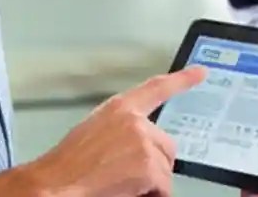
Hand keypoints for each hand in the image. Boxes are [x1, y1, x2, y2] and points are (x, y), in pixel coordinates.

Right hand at [23, 65, 205, 196]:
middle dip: (153, 164)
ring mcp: (144, 142)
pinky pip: (163, 188)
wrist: (57, 185)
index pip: (156, 88)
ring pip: (165, 169)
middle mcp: (135, 121)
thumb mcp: (94, 134)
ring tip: (120, 185)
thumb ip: (122, 131)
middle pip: (166, 145)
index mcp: (119, 109)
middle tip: (126, 177)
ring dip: (149, 183)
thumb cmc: (68, 167)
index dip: (181, 80)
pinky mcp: (149, 165)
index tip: (201, 73)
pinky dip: (150, 195)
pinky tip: (127, 192)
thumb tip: (140, 146)